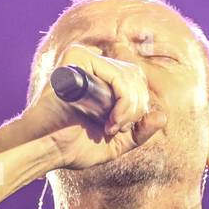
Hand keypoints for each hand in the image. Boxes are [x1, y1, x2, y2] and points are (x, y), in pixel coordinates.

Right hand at [18, 43, 166, 170]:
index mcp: (101, 78)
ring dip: (129, 107)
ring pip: (128, 75)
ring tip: (110, 127)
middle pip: (136, 75)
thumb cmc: (74, 147)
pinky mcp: (75, 58)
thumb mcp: (117, 143)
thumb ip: (140, 131)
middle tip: (117, 128)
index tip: (123, 128)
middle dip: (136, 107)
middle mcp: (93, 64)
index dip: (139, 105)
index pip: (136, 79)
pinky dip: (120, 100)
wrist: (46, 149)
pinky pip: (114, 73)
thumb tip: (163, 116)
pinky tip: (107, 120)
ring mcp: (83, 58)